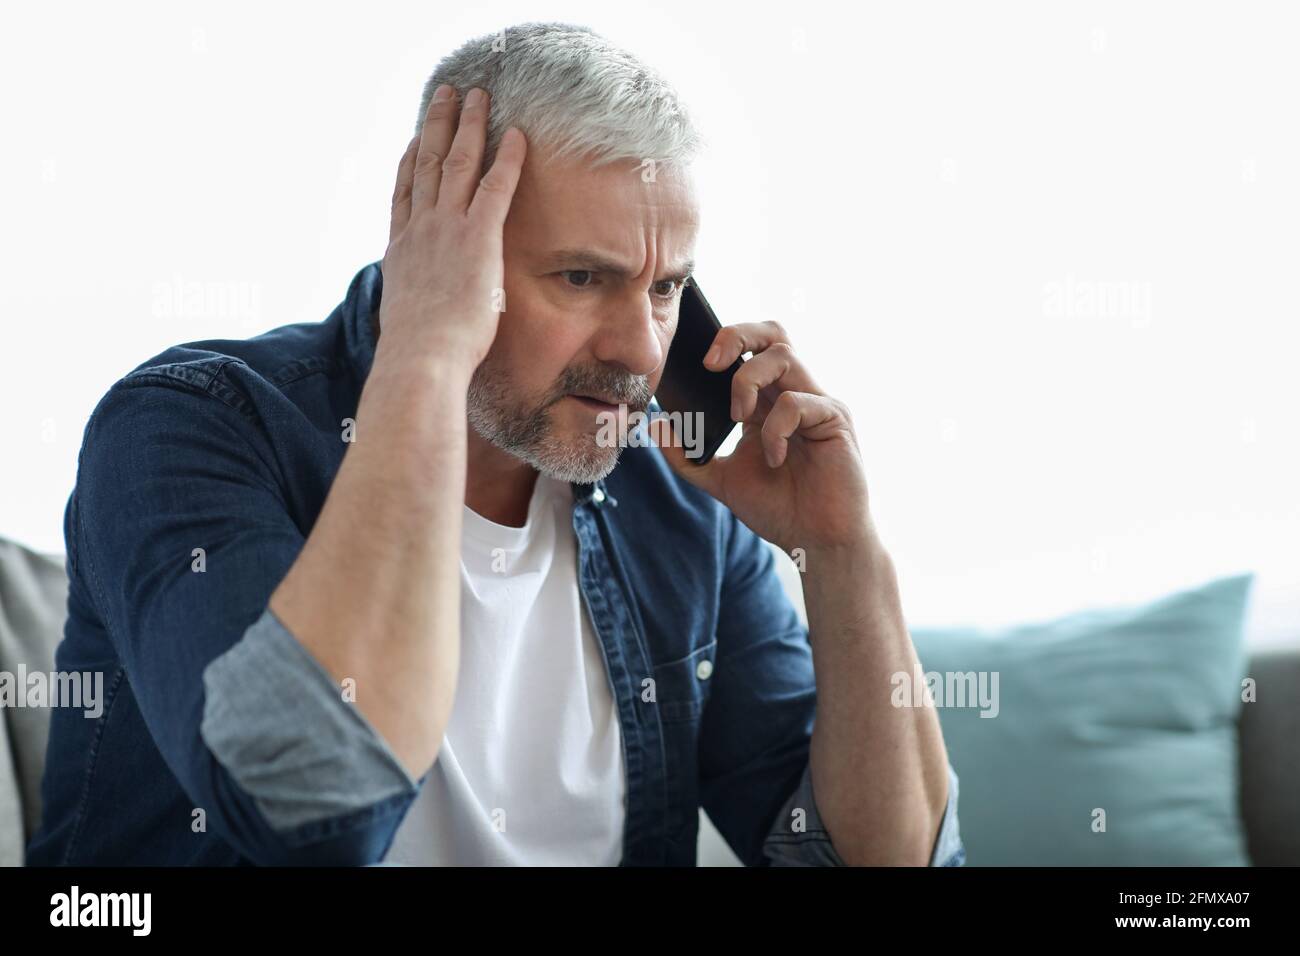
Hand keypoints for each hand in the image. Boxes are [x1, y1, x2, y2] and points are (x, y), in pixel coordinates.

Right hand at [376, 84, 526, 373]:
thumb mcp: (405, 322)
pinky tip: (517, 135)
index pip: (404, 194)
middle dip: (437, 125)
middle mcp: (420, 230)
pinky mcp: (479, 238)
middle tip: (445, 95)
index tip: (413, 138)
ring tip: (478, 96)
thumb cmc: (417, 355)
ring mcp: (448, 229)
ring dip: (469, 125)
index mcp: (400, 250)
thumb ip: (413, 307)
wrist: (422, 357)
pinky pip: (496, 186)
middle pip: (427, 163)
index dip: (409, 160)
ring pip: (458, 163)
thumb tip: (414, 322)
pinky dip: (507, 158)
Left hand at [649, 321, 873, 555]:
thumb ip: (686, 457)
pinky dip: (775, 428)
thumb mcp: (720, 480)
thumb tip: (655, 423)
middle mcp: (793, 394)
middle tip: (711, 365)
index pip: (750, 348)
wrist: (816, 542)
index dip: (723, 342)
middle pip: (772, 332)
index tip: (697, 366)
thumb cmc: (779, 509)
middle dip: (737, 334)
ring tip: (739, 418)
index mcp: (768, 402)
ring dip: (748, 382)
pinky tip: (774, 458)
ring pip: (783, 355)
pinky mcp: (836, 419)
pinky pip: (798, 402)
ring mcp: (817, 404)